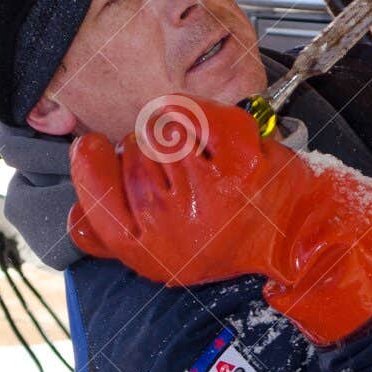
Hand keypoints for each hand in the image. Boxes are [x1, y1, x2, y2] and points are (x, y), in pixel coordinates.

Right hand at [68, 96, 371, 344]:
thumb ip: (113, 237)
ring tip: (204, 154)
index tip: (95, 148)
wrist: (297, 237)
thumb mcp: (162, 259)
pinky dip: (204, 114)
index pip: (90, 194)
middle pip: (129, 153)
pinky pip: (195, 112)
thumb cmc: (230, 240)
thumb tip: (74, 215)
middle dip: (149, 147)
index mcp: (147, 249)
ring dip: (178, 129)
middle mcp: (172, 223)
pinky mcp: (239, 161)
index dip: (89, 164)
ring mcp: (207, 190)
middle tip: (183, 166)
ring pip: (161, 128)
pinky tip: (216, 134)